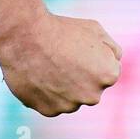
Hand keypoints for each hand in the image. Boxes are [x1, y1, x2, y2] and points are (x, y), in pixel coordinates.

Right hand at [0, 9, 121, 116]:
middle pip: (88, 86)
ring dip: (62, 85)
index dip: (90, 57)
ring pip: (69, 96)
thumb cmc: (60, 28)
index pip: (105, 71)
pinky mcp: (49, 111)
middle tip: (61, 55)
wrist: (25, 33)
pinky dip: (46, 92)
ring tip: (47, 63)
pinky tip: (38, 73)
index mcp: (108, 75)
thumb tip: (114, 61)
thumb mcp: (95, 28)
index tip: (75, 47)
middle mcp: (93, 96)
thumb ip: (112, 49)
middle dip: (78, 74)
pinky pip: (51, 103)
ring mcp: (70, 106)